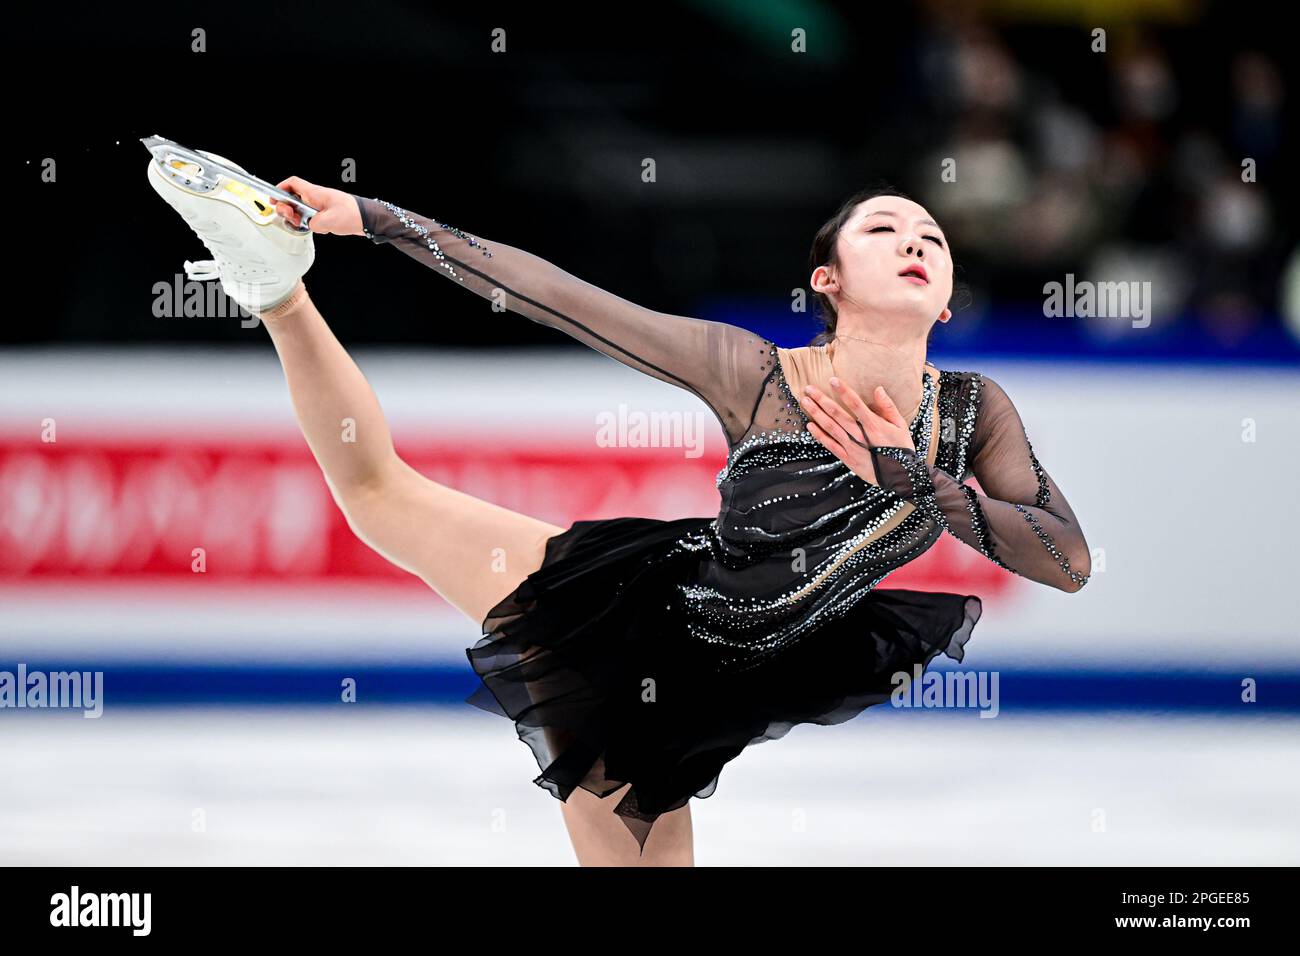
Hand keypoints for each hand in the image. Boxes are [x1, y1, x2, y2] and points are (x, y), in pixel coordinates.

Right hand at [272, 176, 364, 236]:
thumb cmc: (351, 214)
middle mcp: (315, 197)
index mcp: (314, 193)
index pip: (292, 184)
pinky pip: (311, 217)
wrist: (367, 218)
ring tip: (302, 224)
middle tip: (290, 217)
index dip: (280, 189)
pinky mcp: (326, 214)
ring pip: (301, 209)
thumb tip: (310, 225)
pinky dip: (310, 223)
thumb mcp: (328, 222)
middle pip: (292, 198)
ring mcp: (320, 206)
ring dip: (298, 217)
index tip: (273, 198)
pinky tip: (318, 228)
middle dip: (286, 208)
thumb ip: (312, 224)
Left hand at [798, 377, 915, 485]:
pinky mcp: (848, 458)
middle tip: (809, 388)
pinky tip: (810, 426)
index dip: (843, 391)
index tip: (832, 380)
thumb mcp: (900, 426)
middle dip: (822, 400)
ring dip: (817, 414)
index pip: (856, 404)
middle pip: (838, 414)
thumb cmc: (901, 448)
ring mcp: (852, 447)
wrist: (899, 476)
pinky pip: (830, 445)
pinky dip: (819, 435)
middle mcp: (860, 435)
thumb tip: (878, 389)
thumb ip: (888, 407)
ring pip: (831, 428)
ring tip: (805, 402)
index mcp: (874, 425)